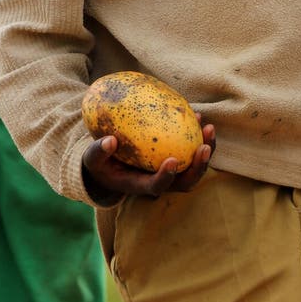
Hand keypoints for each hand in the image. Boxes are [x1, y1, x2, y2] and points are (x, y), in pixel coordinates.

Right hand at [81, 116, 215, 202]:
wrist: (109, 164)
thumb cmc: (100, 163)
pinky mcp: (175, 155)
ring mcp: (169, 169)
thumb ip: (97, 152)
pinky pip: (190, 147)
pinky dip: (196, 134)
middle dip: (198, 167)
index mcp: (140, 185)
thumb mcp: (92, 159)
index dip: (166, 177)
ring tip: (208, 127)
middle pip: (185, 182)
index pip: (156, 186)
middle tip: (203, 147)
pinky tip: (197, 115)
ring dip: (205, 149)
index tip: (172, 161)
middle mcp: (159, 180)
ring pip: (193, 165)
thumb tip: (109, 141)